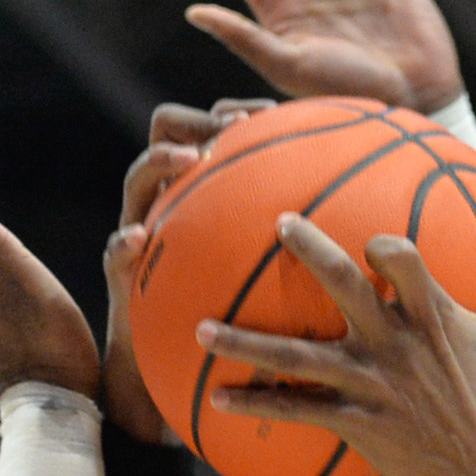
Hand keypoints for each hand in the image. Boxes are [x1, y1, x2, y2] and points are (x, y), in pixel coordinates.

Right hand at [102, 98, 272, 441]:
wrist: (171, 363)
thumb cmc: (228, 314)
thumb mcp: (260, 276)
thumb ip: (290, 242)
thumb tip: (361, 222)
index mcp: (201, 191)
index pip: (212, 127)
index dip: (237, 111)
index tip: (274, 112)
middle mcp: (168, 199)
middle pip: (168, 130)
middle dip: (197, 120)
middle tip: (230, 129)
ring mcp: (138, 227)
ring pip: (138, 177)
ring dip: (160, 162)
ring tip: (189, 160)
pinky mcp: (119, 270)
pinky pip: (114, 250)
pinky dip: (123, 241)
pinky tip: (138, 239)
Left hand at [201, 218, 475, 475]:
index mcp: (435, 317)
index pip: (404, 259)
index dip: (382, 242)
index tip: (363, 230)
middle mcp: (396, 343)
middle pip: (344, 285)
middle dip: (309, 249)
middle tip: (278, 222)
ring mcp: (371, 383)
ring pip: (298, 353)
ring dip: (244, 340)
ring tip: (199, 327)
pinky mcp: (355, 421)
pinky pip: (295, 408)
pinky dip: (255, 402)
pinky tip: (217, 396)